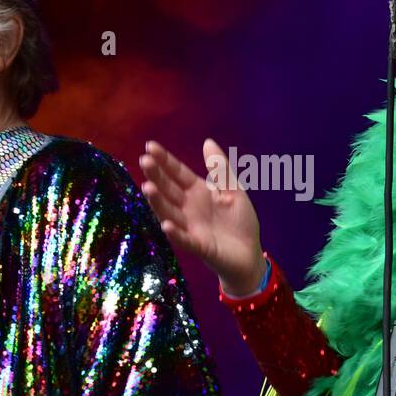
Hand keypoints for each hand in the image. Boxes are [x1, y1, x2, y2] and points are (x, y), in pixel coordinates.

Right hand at [139, 139, 267, 295]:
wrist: (250, 254)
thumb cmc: (240, 221)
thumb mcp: (233, 190)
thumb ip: (221, 169)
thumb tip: (207, 141)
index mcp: (198, 192)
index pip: (178, 173)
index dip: (165, 161)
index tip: (150, 147)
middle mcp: (189, 208)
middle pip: (169, 190)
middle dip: (157, 176)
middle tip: (144, 161)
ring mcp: (191, 227)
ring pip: (170, 213)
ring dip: (158, 202)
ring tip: (148, 187)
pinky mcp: (199, 247)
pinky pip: (185, 240)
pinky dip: (175, 234)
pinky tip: (166, 225)